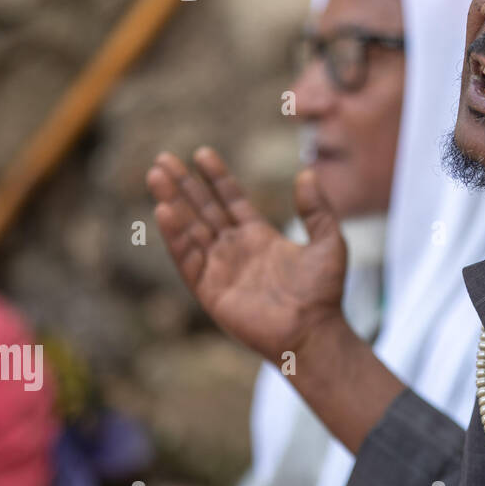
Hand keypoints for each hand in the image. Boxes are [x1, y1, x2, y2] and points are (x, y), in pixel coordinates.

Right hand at [145, 147, 346, 364]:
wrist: (314, 332)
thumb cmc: (323, 292)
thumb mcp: (328, 241)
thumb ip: (317, 209)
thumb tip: (308, 173)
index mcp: (259, 236)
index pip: (231, 200)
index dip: (216, 178)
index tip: (201, 153)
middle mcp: (235, 250)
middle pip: (203, 210)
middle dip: (183, 185)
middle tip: (163, 158)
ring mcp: (220, 269)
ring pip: (190, 228)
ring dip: (172, 201)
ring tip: (156, 175)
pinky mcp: (209, 290)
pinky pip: (188, 258)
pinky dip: (175, 236)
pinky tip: (164, 210)